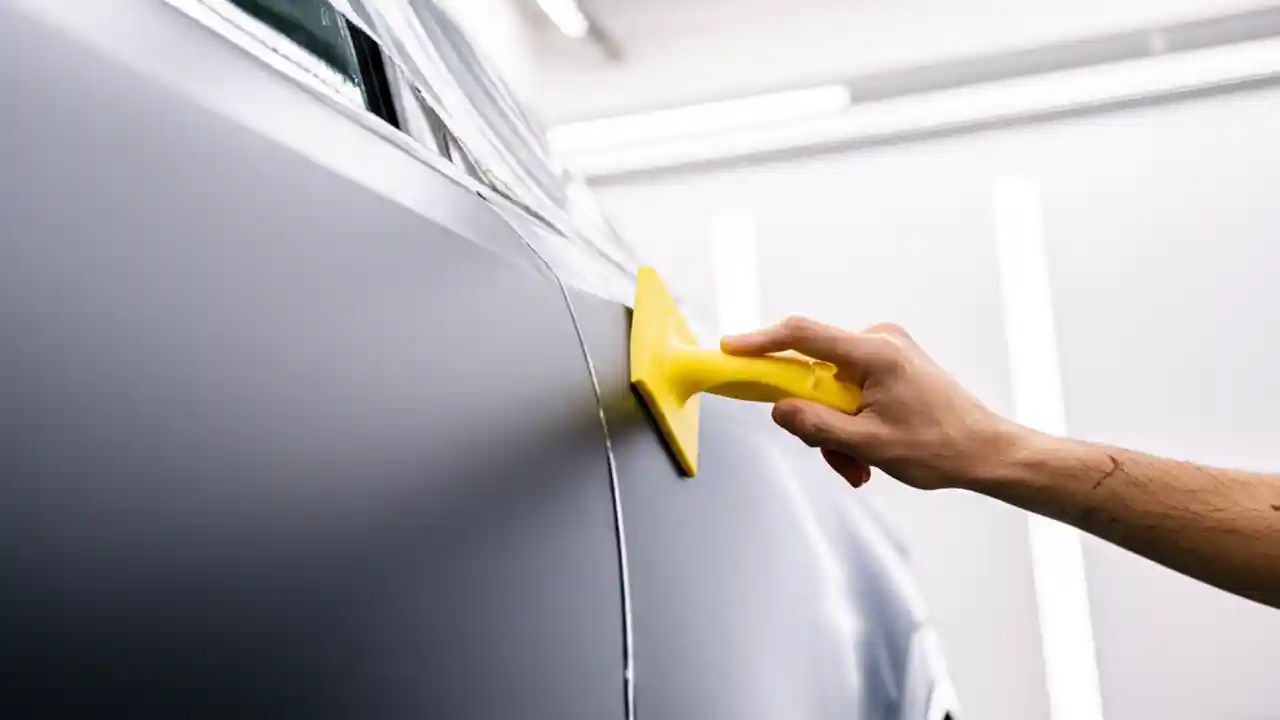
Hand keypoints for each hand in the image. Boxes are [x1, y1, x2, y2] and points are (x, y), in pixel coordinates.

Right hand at [722, 317, 1020, 490]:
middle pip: (814, 371)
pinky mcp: (892, 364)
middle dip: (815, 418)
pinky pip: (851, 389)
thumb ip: (816, 425)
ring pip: (832, 387)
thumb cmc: (941, 447)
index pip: (802, 335)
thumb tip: (779, 410)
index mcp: (875, 353)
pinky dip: (851, 422)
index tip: (730, 349)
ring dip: (836, 429)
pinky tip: (868, 453)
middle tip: (837, 459)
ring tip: (860, 466)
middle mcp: (880, 341)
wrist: (988, 451)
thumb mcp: (869, 445)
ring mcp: (887, 350)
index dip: (761, 341)